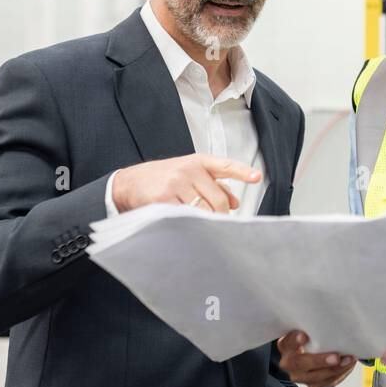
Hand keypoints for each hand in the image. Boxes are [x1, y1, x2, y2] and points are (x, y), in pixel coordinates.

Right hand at [111, 153, 260, 213]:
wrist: (129, 183)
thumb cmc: (162, 178)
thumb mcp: (189, 173)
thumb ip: (214, 184)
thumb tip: (235, 201)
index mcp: (199, 162)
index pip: (226, 165)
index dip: (243, 172)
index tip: (256, 177)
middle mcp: (189, 170)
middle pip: (218, 199)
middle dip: (221, 214)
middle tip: (217, 221)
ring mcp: (176, 184)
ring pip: (204, 211)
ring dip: (206, 221)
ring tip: (200, 222)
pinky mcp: (164, 199)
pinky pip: (186, 218)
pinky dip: (190, 224)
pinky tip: (186, 223)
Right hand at [276, 331, 355, 386]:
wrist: (313, 349)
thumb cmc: (313, 335)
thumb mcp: (309, 329)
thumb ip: (314, 327)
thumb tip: (332, 321)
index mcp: (286, 345)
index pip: (288, 342)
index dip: (295, 340)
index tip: (304, 336)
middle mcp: (288, 363)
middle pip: (300, 363)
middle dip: (320, 361)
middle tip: (336, 357)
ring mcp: (299, 376)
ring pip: (315, 378)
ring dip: (335, 369)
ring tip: (349, 360)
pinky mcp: (312, 384)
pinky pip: (326, 383)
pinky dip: (339, 375)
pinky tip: (348, 366)